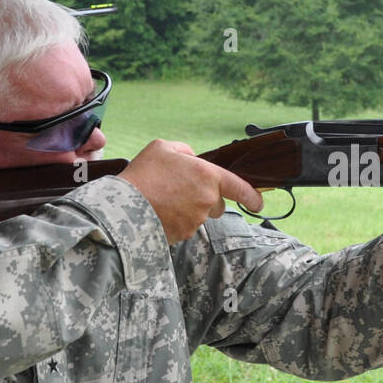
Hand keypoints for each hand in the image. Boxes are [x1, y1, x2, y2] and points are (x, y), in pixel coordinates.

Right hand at [117, 139, 263, 242]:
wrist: (123, 206)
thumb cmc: (143, 174)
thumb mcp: (163, 148)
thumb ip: (185, 151)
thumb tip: (192, 158)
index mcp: (207, 176)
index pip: (240, 188)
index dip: (252, 197)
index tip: (259, 203)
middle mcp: (207, 200)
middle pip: (217, 204)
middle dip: (207, 200)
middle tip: (180, 191)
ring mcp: (196, 219)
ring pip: (200, 215)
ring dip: (188, 209)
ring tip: (164, 199)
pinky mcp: (184, 234)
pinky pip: (185, 226)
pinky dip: (176, 220)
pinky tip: (159, 211)